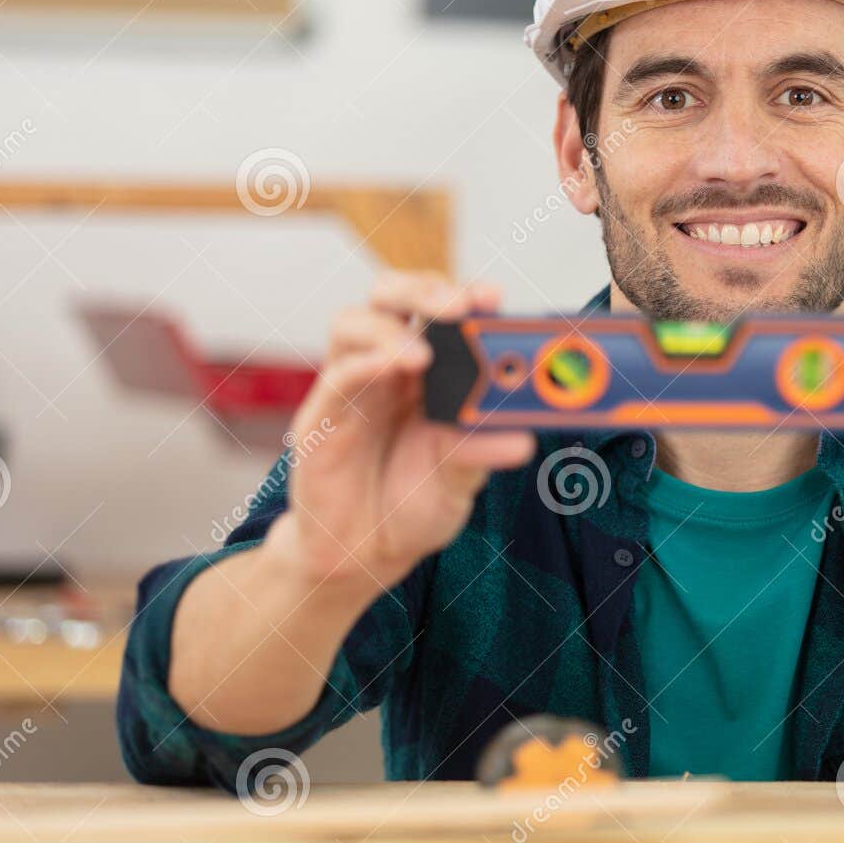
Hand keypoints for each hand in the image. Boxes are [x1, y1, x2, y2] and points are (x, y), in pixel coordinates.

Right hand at [276, 273, 534, 596]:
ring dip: (389, 328)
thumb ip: (483, 451)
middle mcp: (387, 367)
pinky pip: (336, 376)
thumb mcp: (460, 479)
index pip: (441, 311)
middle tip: (458, 304)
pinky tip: (390, 369)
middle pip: (392, 296)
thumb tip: (524, 438)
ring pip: (352, 322)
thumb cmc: (413, 504)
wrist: (364, 554)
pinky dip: (364, 366)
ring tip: (423, 354)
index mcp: (429, 371)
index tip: (495, 297)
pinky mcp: (320, 417)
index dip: (466, 295)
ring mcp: (351, 386)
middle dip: (425, 288)